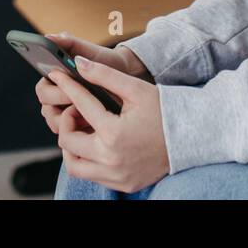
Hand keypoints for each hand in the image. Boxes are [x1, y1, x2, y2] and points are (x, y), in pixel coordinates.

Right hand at [35, 32, 149, 133]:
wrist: (126, 75)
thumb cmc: (106, 61)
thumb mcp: (89, 51)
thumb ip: (69, 42)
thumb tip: (49, 37)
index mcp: (55, 80)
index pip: (42, 91)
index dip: (53, 92)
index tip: (69, 90)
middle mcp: (57, 99)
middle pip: (48, 111)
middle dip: (64, 108)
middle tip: (81, 104)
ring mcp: (69, 115)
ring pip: (60, 127)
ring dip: (73, 122)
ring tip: (91, 115)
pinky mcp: (82, 127)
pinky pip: (75, 136)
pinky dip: (83, 132)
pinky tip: (98, 125)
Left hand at [48, 55, 169, 193]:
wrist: (191, 138)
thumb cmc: (165, 111)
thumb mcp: (135, 89)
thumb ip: (104, 75)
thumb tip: (77, 63)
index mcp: (113, 133)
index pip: (79, 105)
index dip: (67, 86)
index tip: (56, 76)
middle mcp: (111, 159)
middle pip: (67, 142)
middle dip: (66, 121)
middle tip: (77, 110)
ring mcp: (116, 176)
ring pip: (74, 166)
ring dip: (72, 146)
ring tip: (84, 129)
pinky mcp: (123, 185)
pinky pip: (92, 176)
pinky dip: (88, 160)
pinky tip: (96, 143)